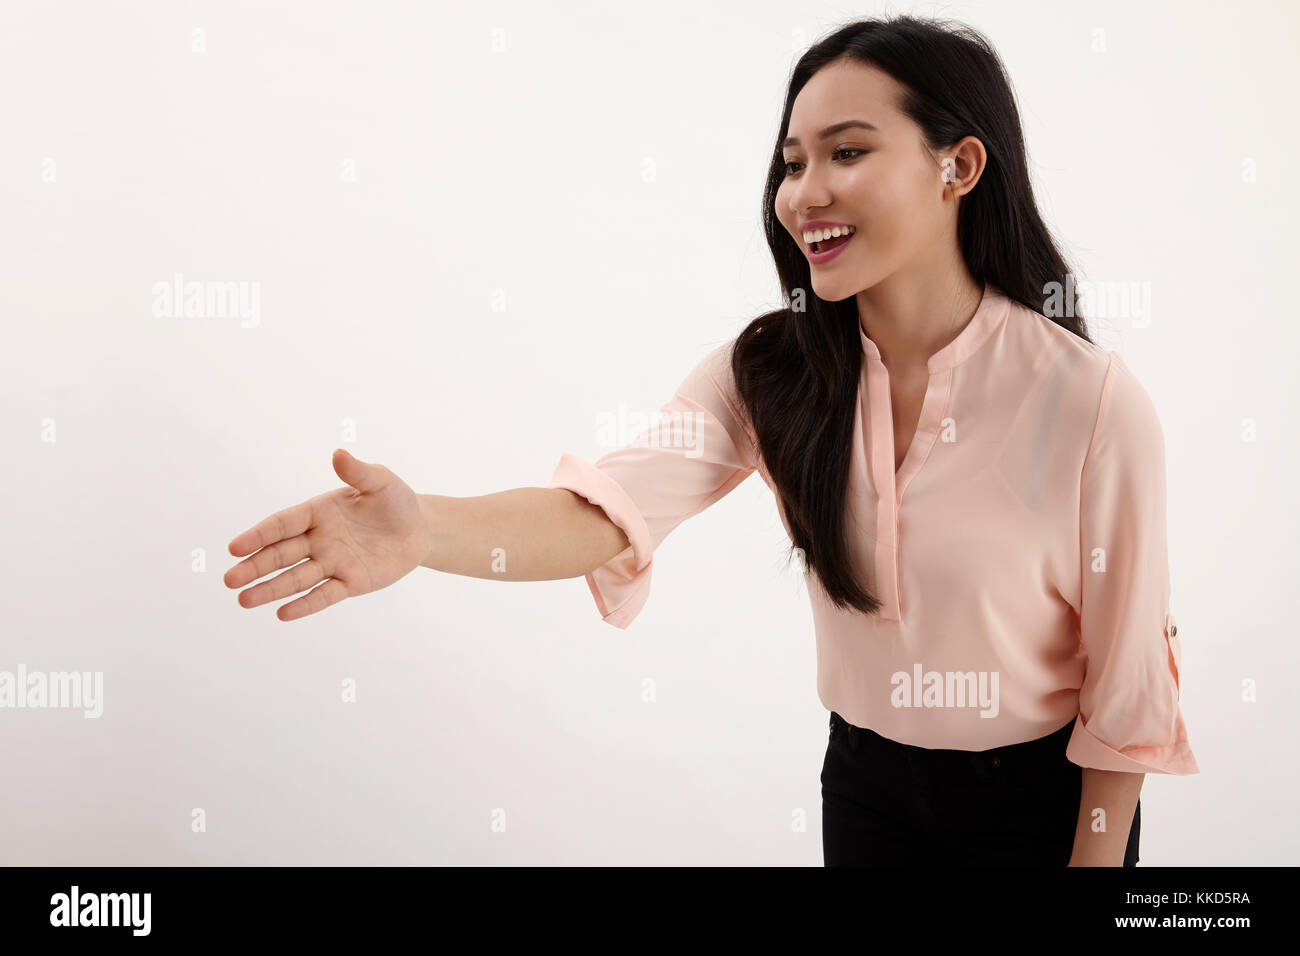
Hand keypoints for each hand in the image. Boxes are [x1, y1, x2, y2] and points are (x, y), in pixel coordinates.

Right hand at [224, 449, 429, 620]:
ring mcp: (333, 562)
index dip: (259, 535)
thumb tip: (338, 454)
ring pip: (297, 577)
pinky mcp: (351, 582)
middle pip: (281, 554)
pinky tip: (283, 614)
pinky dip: (305, 604)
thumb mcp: (381, 482)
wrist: (420, 528)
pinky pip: (325, 595)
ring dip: (271, 589)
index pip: (283, 524)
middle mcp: (319, 538)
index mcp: (319, 512)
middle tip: (229, 580)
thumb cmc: (395, 501)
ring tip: (244, 600)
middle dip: (255, 566)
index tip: (234, 547)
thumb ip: (358, 472)